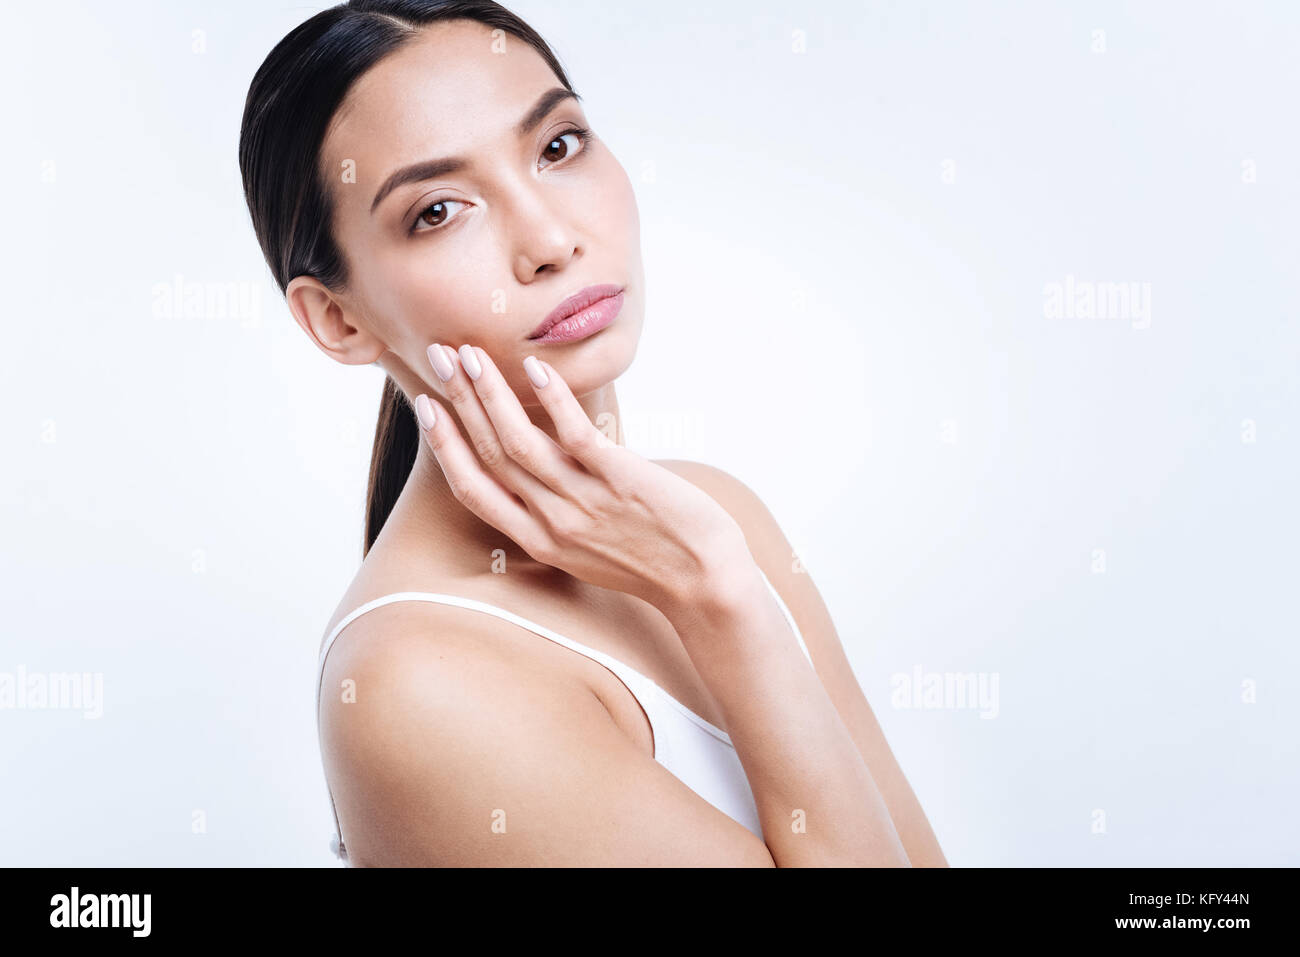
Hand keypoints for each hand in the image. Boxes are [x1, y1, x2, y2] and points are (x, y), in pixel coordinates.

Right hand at [413, 343, 749, 610]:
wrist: (705, 585)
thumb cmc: (652, 561)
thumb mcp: (586, 549)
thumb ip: (556, 513)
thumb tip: (541, 471)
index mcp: (539, 540)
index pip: (473, 488)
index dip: (444, 446)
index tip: (425, 406)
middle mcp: (552, 522)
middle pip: (490, 455)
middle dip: (458, 402)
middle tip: (439, 356)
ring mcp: (584, 502)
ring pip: (521, 444)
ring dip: (491, 395)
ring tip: (471, 355)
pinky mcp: (621, 481)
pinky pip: (577, 437)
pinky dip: (553, 402)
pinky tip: (535, 370)